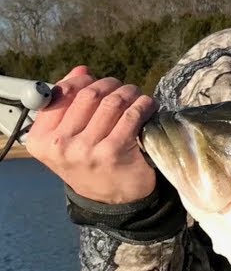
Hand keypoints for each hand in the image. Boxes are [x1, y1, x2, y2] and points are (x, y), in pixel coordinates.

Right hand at [25, 65, 158, 203]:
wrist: (113, 200)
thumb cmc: (90, 163)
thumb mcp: (69, 138)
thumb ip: (70, 103)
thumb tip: (81, 70)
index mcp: (42, 140)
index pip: (60, 93)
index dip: (81, 81)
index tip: (95, 81)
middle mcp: (60, 145)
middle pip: (89, 94)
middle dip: (110, 85)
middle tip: (122, 88)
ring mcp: (87, 149)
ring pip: (112, 101)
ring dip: (129, 92)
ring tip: (136, 96)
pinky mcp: (114, 151)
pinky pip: (131, 115)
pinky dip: (143, 105)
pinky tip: (148, 106)